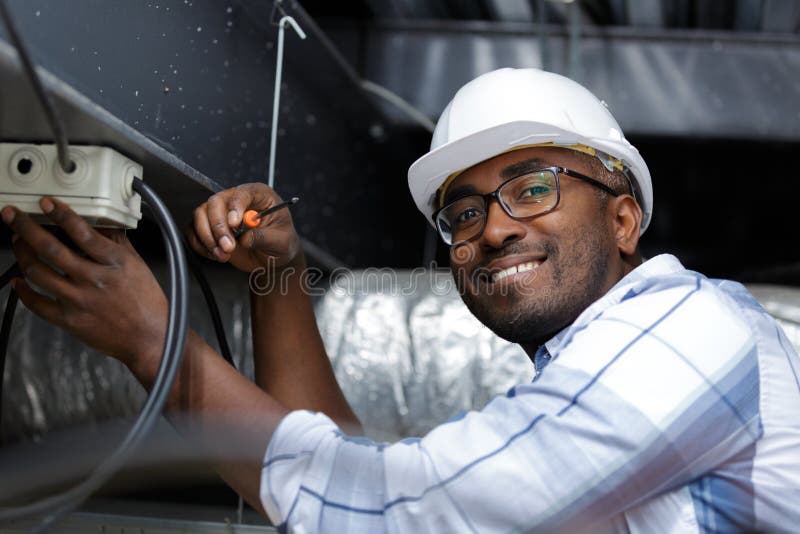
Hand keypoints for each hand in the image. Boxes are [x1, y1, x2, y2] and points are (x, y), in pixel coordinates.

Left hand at [2, 198, 168, 365]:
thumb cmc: (146, 303)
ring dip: (22, 254)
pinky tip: (19, 280)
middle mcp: (95, 280)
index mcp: (115, 263)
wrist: (149, 337)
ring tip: (18, 243)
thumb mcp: (138, 265)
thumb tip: (103, 222)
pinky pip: (37, 304)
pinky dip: (23, 290)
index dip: (61, 215)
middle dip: (26, 228)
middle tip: (13, 217)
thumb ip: (118, 243)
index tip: (47, 203)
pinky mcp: (70, 320)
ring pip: (39, 272)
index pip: (83, 233)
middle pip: (51, 249)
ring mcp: (80, 301)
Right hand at [187, 183, 301, 272]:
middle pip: (215, 202)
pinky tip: (215, 254)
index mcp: (259, 195)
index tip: (234, 224)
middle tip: (228, 247)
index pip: (242, 193)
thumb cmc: (281, 243)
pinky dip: (200, 244)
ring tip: (223, 255)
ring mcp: (221, 212)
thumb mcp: (281, 241)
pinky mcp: (210, 227)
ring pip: (200, 215)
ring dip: (208, 237)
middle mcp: (236, 200)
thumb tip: (244, 238)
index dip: (236, 206)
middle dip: (218, 227)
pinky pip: (193, 230)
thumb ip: (263, 238)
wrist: (273, 257)